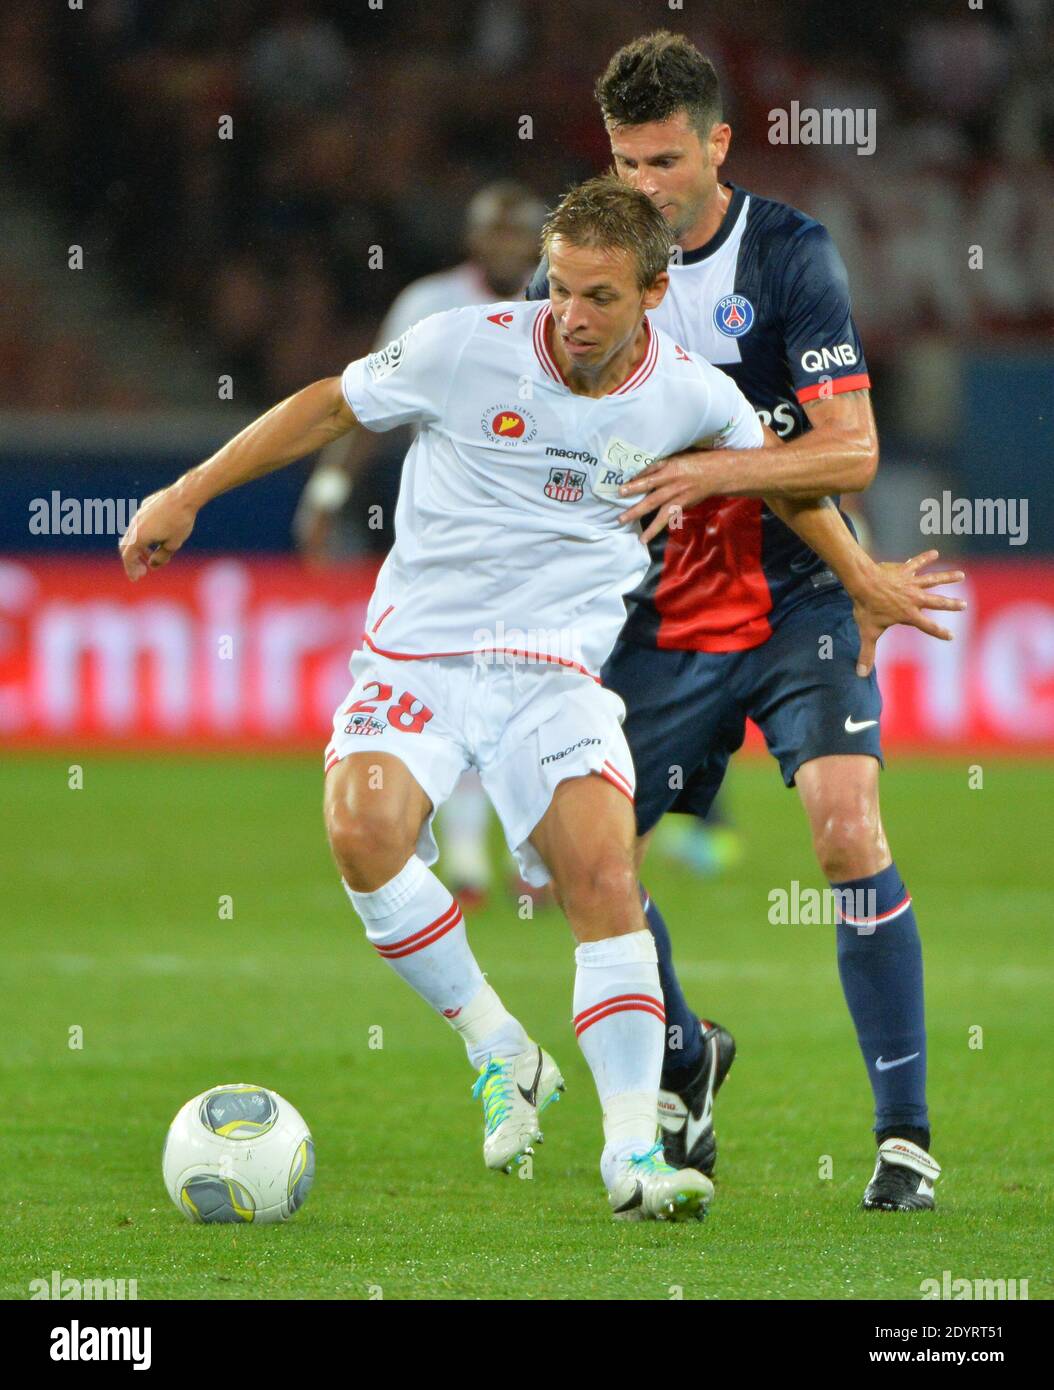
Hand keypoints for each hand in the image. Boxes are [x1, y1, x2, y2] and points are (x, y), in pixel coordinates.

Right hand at [118, 484, 197, 580]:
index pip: (128, 557)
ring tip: (149, 555)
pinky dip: (143, 534)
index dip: (130, 569)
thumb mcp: (173, 545)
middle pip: (126, 546)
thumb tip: (152, 564)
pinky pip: (140, 523)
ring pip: (132, 533)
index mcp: (138, 537)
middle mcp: (134, 525)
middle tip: (142, 570)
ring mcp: (138, 514)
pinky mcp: (145, 506)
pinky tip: (156, 537)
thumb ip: (161, 557)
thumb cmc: (180, 522)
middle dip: (133, 560)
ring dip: (138, 547)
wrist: (184, 496)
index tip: (136, 578)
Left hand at [616, 449, 728, 543]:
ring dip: (651, 527)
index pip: (649, 477)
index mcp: (670, 469)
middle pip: (653, 499)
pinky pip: (672, 517)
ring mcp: (681, 498)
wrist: (718, 472)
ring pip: (664, 515)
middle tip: (621, 519)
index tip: (620, 491)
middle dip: (636, 510)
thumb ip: (657, 467)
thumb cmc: (694, 461)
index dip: (635, 484)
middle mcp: (675, 485)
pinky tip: (651, 536)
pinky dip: (662, 526)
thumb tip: (638, 477)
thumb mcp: (675, 458)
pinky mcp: (686, 505)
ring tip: (641, 539)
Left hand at [851, 550, 965, 676]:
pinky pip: (917, 563)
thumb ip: (867, 653)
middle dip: (951, 604)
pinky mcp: (905, 571)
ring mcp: (911, 583)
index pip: (927, 626)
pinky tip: (935, 552)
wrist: (863, 583)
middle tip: (964, 605)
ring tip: (961, 575)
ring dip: (947, 577)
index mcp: (908, 614)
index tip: (951, 636)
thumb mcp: (868, 632)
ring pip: (933, 580)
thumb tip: (860, 674)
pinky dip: (925, 557)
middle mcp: (914, 599)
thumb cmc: (866, 608)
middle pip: (937, 602)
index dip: (939, 632)